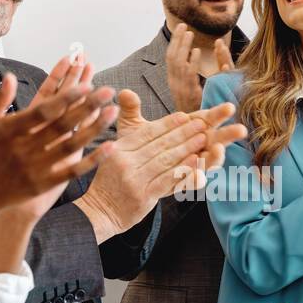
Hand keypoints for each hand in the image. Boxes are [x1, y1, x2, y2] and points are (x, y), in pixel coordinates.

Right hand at [0, 58, 116, 250]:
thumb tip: (9, 77)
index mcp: (9, 131)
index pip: (43, 110)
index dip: (66, 97)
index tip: (85, 84)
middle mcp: (24, 149)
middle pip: (63, 125)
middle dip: (87, 106)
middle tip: (108, 90)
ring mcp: (35, 168)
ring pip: (72, 146)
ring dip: (94, 128)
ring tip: (112, 111)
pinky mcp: (43, 185)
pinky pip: (73, 171)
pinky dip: (92, 159)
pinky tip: (110, 146)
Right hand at [74, 89, 244, 241]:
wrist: (99, 211)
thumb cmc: (109, 180)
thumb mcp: (111, 150)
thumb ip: (126, 125)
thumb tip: (127, 91)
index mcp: (120, 148)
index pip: (148, 132)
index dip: (168, 123)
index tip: (185, 115)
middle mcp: (126, 161)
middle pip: (160, 144)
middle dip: (183, 132)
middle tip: (202, 124)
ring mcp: (135, 179)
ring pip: (166, 159)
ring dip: (187, 147)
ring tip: (203, 139)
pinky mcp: (143, 195)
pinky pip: (167, 179)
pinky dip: (183, 169)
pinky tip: (197, 161)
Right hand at [166, 22, 233, 112]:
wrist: (196, 134)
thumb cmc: (199, 111)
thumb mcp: (197, 88)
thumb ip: (199, 69)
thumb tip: (200, 49)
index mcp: (175, 82)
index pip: (171, 57)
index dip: (175, 42)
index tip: (180, 28)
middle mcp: (175, 85)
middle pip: (172, 58)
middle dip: (176, 40)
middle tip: (183, 25)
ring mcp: (181, 90)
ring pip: (178, 64)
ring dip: (183, 47)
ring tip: (189, 33)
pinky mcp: (189, 96)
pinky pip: (188, 76)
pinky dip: (191, 62)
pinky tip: (196, 52)